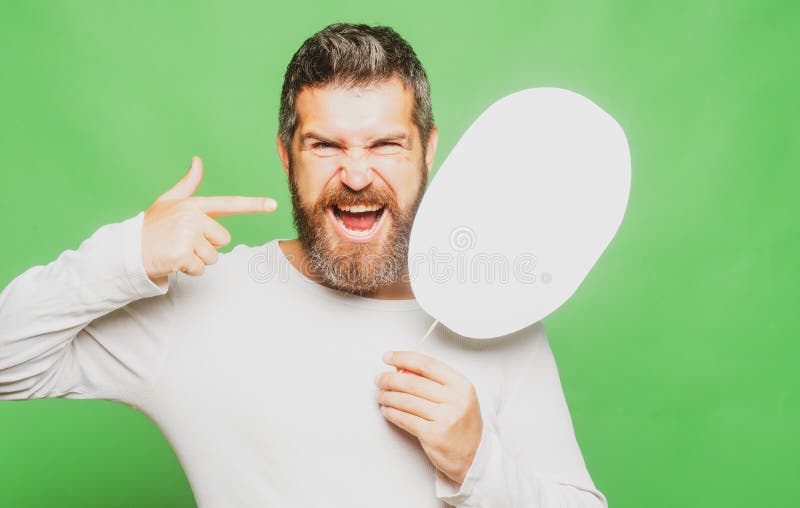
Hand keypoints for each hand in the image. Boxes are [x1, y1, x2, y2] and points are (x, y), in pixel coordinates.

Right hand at [142, 156, 276, 282]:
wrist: (127, 250)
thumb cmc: (151, 226)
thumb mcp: (168, 202)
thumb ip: (187, 184)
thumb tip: (197, 161)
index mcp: (193, 205)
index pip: (229, 204)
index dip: (253, 204)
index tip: (273, 204)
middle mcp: (193, 218)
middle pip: (223, 240)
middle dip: (207, 246)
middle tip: (184, 243)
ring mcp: (188, 236)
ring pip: (213, 257)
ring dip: (198, 260)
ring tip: (177, 251)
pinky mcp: (183, 254)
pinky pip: (201, 269)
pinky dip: (189, 270)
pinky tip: (174, 262)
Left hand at [375, 351, 482, 483]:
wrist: (473, 456)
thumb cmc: (463, 425)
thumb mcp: (458, 397)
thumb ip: (435, 381)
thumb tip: (402, 369)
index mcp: (461, 385)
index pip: (426, 364)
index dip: (403, 358)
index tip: (388, 357)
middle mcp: (455, 399)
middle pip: (412, 382)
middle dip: (390, 379)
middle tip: (379, 379)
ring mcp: (445, 417)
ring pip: (406, 400)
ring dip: (388, 396)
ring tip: (381, 395)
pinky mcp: (433, 435)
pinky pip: (405, 419)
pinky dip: (391, 413)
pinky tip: (387, 410)